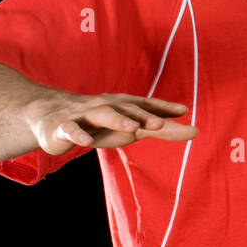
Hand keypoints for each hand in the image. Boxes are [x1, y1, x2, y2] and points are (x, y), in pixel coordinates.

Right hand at [25, 91, 198, 155]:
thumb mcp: (132, 126)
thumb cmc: (101, 122)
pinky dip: (78, 134)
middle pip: (127, 110)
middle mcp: (107, 106)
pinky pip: (70, 130)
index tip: (183, 110)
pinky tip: (85, 142)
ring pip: (102, 115)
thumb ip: (163, 130)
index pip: (146, 104)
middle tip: (160, 124)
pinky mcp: (63, 127)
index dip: (163, 107)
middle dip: (143, 116)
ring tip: (132, 129)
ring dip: (117, 121)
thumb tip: (196, 130)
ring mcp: (84, 115)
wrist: (50, 116)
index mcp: (123, 105)